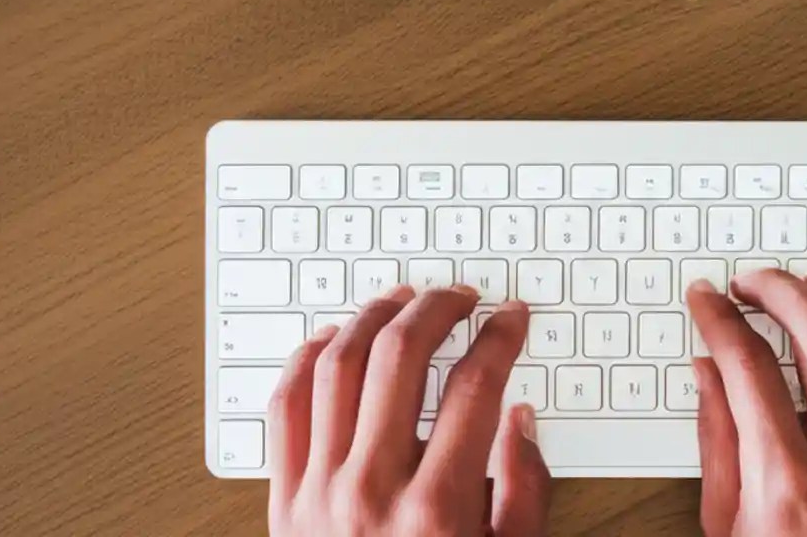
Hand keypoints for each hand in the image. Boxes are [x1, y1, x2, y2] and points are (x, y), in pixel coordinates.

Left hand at [267, 285, 549, 536]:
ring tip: (401, 300)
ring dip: (371, 319)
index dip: (500, 337)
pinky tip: (332, 340)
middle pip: (401, 358)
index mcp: (437, 510)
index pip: (475, 386)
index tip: (511, 318)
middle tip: (460, 296)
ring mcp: (319, 492)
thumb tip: (517, 420)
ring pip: (337, 367)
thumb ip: (523, 491)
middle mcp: (372, 490)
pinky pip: (285, 408)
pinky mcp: (283, 501)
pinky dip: (306, 361)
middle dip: (437, 309)